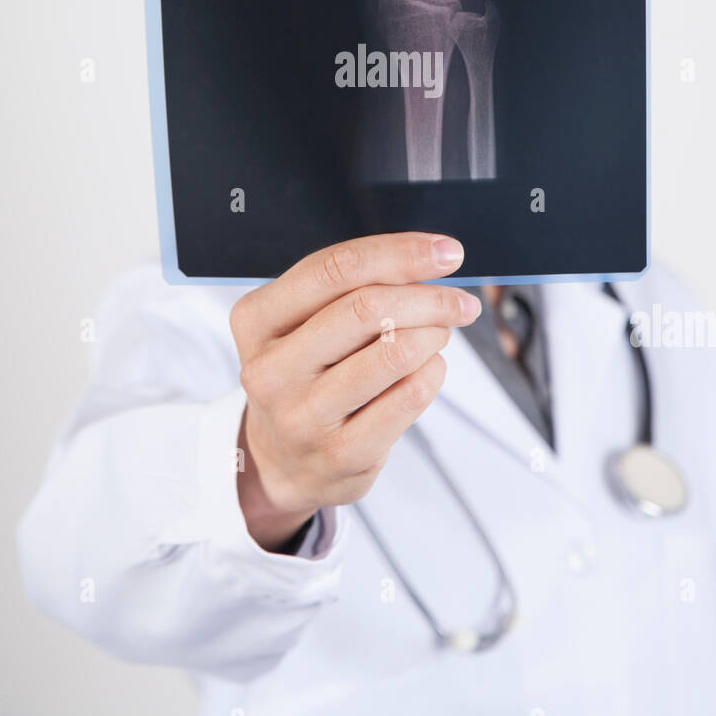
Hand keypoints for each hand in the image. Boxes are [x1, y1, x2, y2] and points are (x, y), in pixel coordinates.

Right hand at [230, 233, 480, 550]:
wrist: (282, 462)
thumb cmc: (305, 373)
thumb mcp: (300, 323)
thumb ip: (348, 288)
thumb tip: (430, 260)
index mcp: (256, 319)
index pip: (335, 269)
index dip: (400, 253)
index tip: (448, 252)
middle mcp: (270, 369)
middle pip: (368, 308)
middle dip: (429, 297)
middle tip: (459, 302)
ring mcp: (303, 417)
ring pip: (395, 352)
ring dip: (435, 333)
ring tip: (440, 333)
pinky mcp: (341, 454)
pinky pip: (410, 396)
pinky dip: (433, 371)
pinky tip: (429, 368)